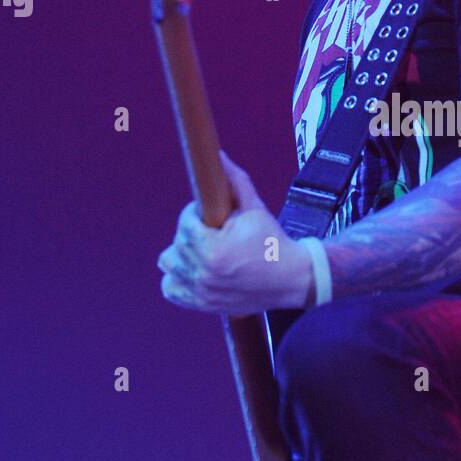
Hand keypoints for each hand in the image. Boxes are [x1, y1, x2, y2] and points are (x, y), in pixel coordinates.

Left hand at [157, 149, 312, 312]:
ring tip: (202, 248)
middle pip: (178, 242)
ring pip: (168, 264)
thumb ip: (235, 182)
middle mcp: (204, 274)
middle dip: (192, 231)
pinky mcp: (201, 304)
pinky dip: (177, 278)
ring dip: (181, 253)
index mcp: (214, 251)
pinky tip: (195, 268)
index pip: (185, 223)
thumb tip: (219, 155)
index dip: (195, 214)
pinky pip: (170, 289)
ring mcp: (201, 293)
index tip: (209, 214)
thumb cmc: (273, 241)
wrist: (291, 279)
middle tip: (212, 230)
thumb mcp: (255, 209)